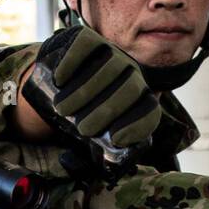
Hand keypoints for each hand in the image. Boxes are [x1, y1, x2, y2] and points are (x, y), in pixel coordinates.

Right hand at [22, 26, 162, 149]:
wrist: (61, 92)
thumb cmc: (81, 123)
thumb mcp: (93, 145)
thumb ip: (99, 161)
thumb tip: (104, 170)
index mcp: (140, 100)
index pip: (149, 111)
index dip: (137, 125)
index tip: (116, 139)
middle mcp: (132, 74)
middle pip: (129, 89)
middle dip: (106, 111)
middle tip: (83, 128)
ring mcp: (111, 53)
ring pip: (107, 67)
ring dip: (85, 91)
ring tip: (64, 109)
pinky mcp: (88, 38)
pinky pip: (85, 45)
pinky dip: (72, 61)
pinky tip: (59, 78)